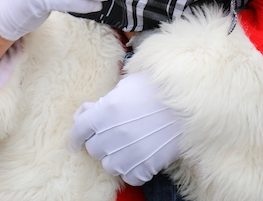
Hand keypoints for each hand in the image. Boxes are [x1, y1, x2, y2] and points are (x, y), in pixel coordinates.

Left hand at [69, 70, 181, 185]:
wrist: (189, 98)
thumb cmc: (156, 87)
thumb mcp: (124, 86)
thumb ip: (102, 102)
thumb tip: (84, 112)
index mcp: (105, 111)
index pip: (79, 129)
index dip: (74, 137)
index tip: (74, 143)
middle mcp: (114, 134)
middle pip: (93, 149)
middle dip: (99, 141)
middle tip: (110, 135)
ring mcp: (131, 151)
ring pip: (109, 165)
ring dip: (114, 157)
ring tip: (125, 147)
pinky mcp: (148, 164)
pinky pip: (130, 177)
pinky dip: (132, 170)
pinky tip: (138, 159)